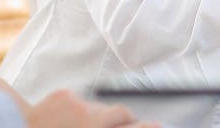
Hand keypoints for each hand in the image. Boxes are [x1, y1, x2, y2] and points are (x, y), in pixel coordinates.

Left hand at [24, 89, 158, 127]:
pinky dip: (73, 110)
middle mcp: (92, 120)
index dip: (148, 127)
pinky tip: (59, 121)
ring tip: (74, 127)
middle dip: (124, 119)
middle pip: (120, 114)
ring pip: (97, 107)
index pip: (133, 127)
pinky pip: (76, 101)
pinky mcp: (63, 95)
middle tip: (124, 124)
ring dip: (93, 116)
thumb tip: (133, 122)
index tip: (160, 125)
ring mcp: (78, 107)